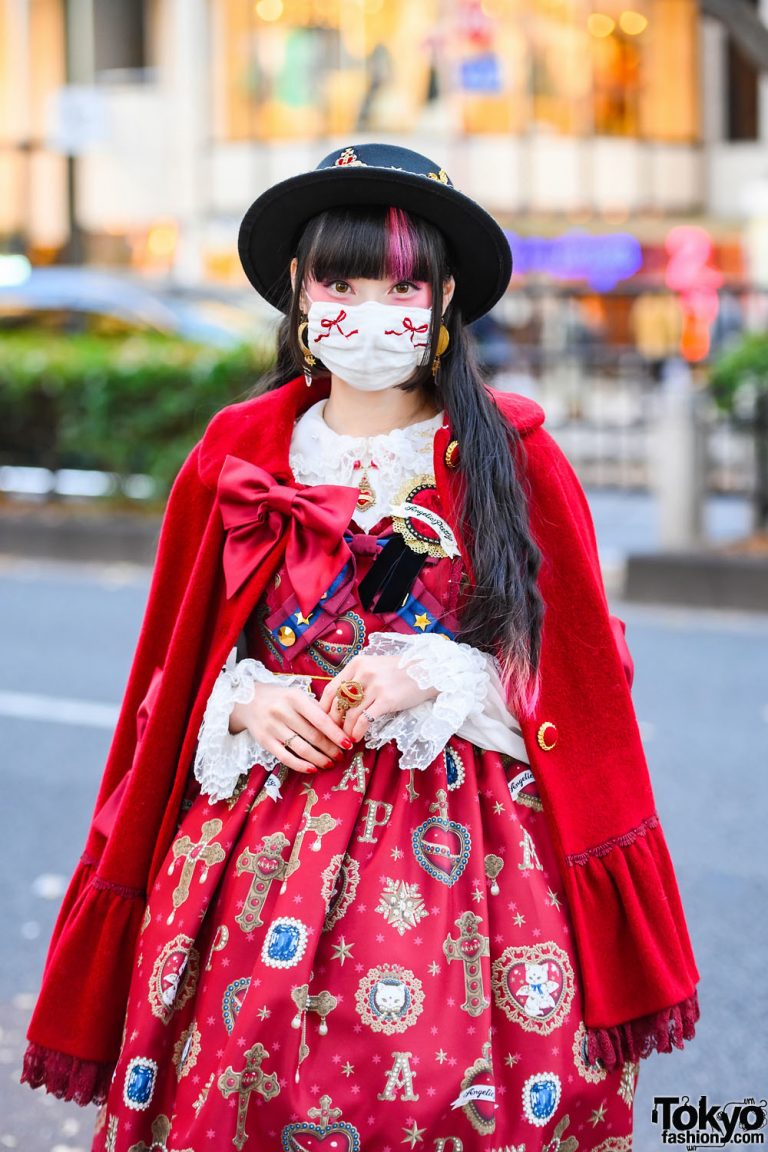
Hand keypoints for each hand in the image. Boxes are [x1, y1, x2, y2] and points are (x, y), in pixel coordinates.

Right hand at [230, 683, 352, 774]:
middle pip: (313, 736)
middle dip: (330, 749)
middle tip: (342, 756)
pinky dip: (300, 765)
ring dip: (319, 759)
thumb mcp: (298, 696)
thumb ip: (316, 709)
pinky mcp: (264, 741)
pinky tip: (312, 768)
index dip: (336, 733)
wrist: (248, 700)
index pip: (320, 719)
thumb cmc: (281, 698)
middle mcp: (282, 711)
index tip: (348, 743)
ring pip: (301, 748)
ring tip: (330, 763)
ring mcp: (272, 727)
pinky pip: (285, 757)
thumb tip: (340, 728)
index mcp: (295, 697)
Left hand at [317, 653, 438, 742]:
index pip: (331, 689)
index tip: (323, 721)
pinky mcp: (387, 699)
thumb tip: (339, 700)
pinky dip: (357, 731)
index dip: (324, 708)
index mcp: (357, 664)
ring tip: (346, 739)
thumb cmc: (400, 671)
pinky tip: (357, 738)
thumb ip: (357, 678)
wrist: (429, 671)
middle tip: (333, 734)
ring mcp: (375, 686)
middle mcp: (363, 673)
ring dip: (345, 730)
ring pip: (350, 714)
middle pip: (338, 703)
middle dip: (333, 722)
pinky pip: (365, 720)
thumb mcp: (375, 666)